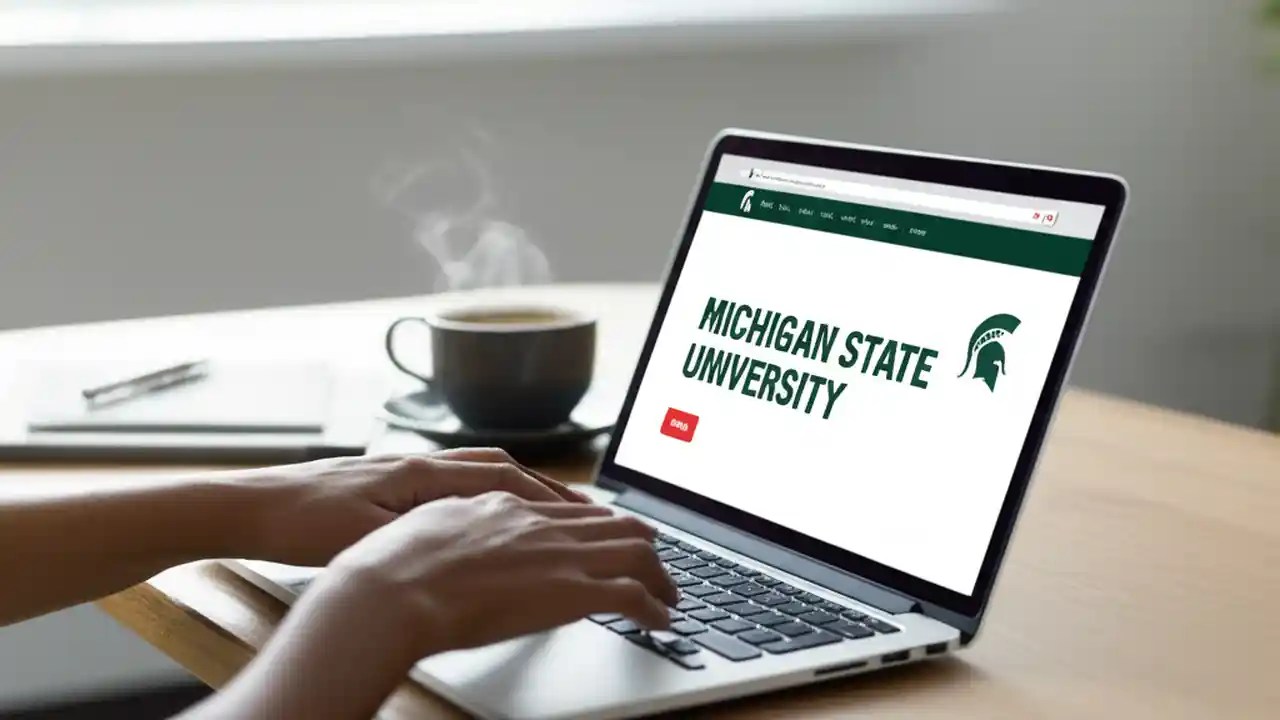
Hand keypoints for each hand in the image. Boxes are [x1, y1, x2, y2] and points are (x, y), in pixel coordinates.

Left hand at [231, 448, 590, 565]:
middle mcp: (417, 462)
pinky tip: (486, 509)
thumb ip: (424, 527)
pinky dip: (485, 492)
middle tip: (582, 510)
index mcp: (418, 472)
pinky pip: (454, 481)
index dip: (545, 495)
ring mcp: (402, 469)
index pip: (499, 478)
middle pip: (498, 467)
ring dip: (518, 486)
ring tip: (547, 507)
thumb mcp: (368, 535)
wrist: (248, 507)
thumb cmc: (300, 523)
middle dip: (545, 488)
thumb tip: (476, 529)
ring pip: (477, 471)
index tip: (579, 513)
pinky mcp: (387, 481)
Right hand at [314, 491, 678, 661]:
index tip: (612, 535)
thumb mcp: (429, 525)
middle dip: (642, 544)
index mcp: (507, 505)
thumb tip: (466, 532)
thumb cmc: (394, 566)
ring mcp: (559, 554)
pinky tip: (661, 620)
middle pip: (614, 523)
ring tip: (670, 594)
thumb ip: (459, 525)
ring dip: (659, 575)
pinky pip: (632, 594)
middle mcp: (541, 523)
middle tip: (656, 563)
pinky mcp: (570, 590)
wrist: (393, 588)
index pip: (571, 511)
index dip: (599, 525)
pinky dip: (655, 607)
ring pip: (635, 550)